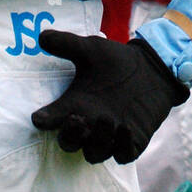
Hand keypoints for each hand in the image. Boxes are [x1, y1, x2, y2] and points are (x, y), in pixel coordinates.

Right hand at [31, 32, 189, 164]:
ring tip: (106, 118)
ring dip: (97, 141)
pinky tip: (124, 128)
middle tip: (75, 120)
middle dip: (70, 136)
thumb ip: (67, 44)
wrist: (151, 69)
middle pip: (70, 144)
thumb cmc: (116, 61)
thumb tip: (41, 36)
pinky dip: (121, 147)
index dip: (45, 121)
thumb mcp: (91, 49)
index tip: (40, 118)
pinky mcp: (131, 143)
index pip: (52, 120)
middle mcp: (89, 126)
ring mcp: (109, 137)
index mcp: (74, 107)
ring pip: (95, 154)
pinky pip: (122, 155)